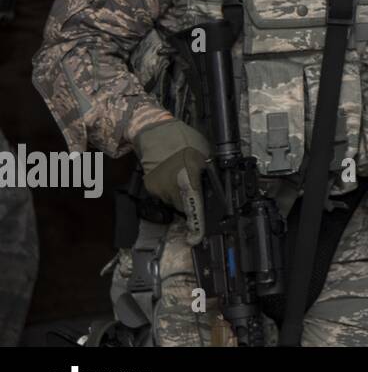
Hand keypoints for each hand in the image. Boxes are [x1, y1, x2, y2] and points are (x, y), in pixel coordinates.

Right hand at [134, 120, 209, 245]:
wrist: (155, 133)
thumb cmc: (183, 140)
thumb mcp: (205, 155)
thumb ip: (207, 175)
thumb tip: (213, 190)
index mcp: (189, 179)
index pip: (194, 208)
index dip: (196, 226)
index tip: (196, 238)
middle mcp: (172, 187)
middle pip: (185, 207)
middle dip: (191, 201)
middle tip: (195, 186)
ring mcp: (159, 188)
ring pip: (175, 202)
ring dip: (181, 194)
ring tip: (183, 175)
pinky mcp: (150, 187)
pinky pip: (165, 195)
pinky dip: (170, 189)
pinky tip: (172, 175)